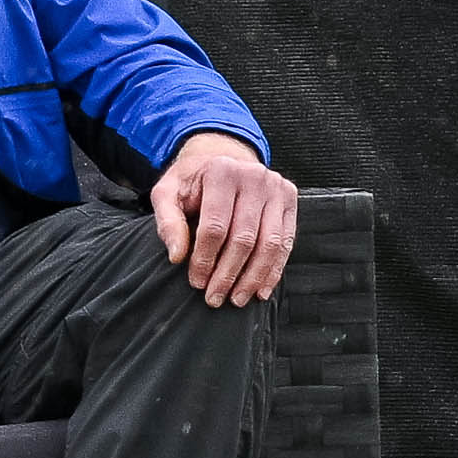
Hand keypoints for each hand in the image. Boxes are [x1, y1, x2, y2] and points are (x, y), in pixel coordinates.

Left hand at [149, 131, 300, 309]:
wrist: (221, 158)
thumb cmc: (192, 180)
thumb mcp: (167, 192)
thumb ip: (167, 221)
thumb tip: (177, 256)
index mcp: (221, 171)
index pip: (215, 226)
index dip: (205, 259)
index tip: (196, 282)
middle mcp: (254, 177)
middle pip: (244, 238)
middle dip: (228, 273)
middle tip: (215, 298)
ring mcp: (277, 187)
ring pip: (270, 243)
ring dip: (253, 277)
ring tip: (238, 299)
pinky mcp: (290, 199)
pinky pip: (286, 242)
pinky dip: (273, 269)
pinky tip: (261, 289)